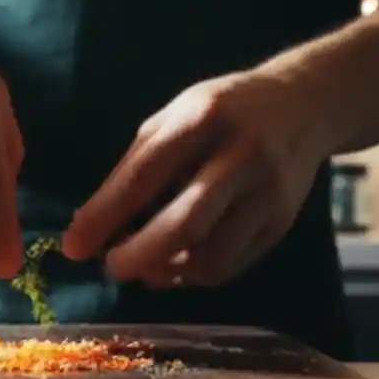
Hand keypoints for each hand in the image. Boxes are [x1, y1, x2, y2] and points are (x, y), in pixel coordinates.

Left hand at [62, 67, 331, 287]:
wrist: (306, 104)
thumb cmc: (223, 111)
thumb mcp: (176, 116)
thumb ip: (137, 164)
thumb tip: (91, 224)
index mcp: (202, 119)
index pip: (143, 176)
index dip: (103, 217)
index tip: (73, 247)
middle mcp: (240, 155)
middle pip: (182, 225)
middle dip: (137, 256)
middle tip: (112, 267)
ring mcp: (267, 192)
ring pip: (209, 257)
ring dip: (167, 273)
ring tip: (146, 267)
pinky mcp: (282, 222)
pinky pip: (231, 266)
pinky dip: (194, 275)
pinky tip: (177, 265)